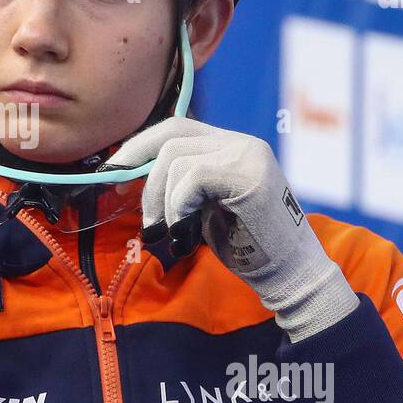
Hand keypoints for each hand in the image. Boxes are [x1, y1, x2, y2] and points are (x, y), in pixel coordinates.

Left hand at [110, 117, 358, 341]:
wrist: (289, 274)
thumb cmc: (245, 247)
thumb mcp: (203, 207)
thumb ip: (179, 185)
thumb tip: (129, 173)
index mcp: (231, 146)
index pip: (175, 128)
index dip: (139, 146)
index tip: (114, 171)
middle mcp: (241, 143)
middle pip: (171, 135)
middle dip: (140, 170)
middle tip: (141, 214)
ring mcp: (247, 154)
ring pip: (176, 158)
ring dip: (161, 201)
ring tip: (171, 232)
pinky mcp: (249, 174)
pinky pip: (192, 177)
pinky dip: (178, 206)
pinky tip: (186, 231)